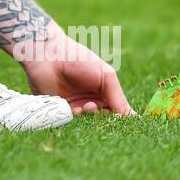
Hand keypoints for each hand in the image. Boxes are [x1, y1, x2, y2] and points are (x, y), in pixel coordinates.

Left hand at [19, 25, 134, 115]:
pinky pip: (70, 123)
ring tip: (86, 106)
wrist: (47, 55)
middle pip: (103, 121)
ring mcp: (75, 108)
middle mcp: (91, 102)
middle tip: (96, 107)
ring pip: (88, 124)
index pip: (118, 112)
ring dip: (89, 118)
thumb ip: (118, 96)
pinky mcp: (60, 111)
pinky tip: (73, 109)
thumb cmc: (78, 59)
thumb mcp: (104, 74)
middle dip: (103, 118)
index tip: (120, 121)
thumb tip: (132, 118)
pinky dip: (74, 120)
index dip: (120, 119)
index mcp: (105, 93)